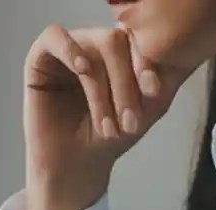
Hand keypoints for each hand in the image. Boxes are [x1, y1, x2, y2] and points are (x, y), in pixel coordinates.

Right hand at [22, 25, 194, 209]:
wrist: (77, 167)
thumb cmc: (111, 137)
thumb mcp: (148, 107)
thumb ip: (162, 79)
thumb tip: (176, 55)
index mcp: (122, 50)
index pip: (139, 39)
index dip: (148, 63)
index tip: (155, 94)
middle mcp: (95, 45)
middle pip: (118, 42)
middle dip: (127, 84)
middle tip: (130, 123)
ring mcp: (67, 50)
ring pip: (94, 44)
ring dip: (104, 88)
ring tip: (108, 126)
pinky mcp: (39, 58)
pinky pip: (53, 36)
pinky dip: (69, 49)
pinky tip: (81, 70)